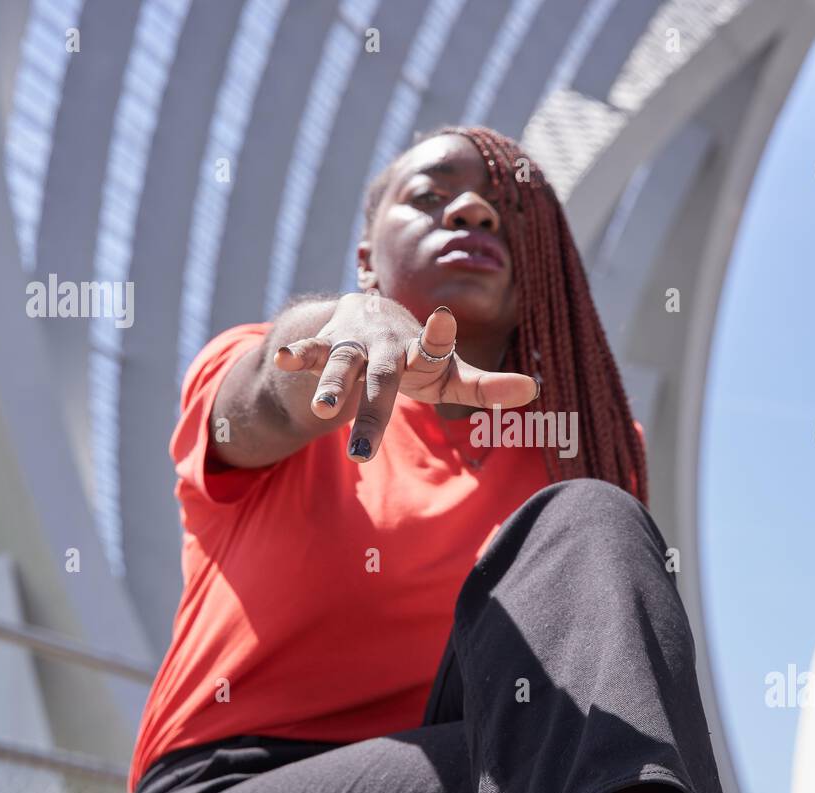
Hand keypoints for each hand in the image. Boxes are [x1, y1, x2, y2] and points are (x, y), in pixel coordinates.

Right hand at [273, 292, 538, 461]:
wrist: (369, 314)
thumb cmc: (419, 356)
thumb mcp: (449, 375)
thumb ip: (485, 386)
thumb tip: (533, 390)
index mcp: (422, 352)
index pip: (434, 349)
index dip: (440, 340)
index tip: (444, 321)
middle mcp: (388, 345)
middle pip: (383, 381)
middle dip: (372, 415)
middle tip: (363, 456)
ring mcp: (356, 344)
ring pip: (342, 365)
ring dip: (331, 383)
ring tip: (324, 410)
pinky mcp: (328, 344)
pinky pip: (312, 351)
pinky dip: (299, 355)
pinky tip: (281, 359)